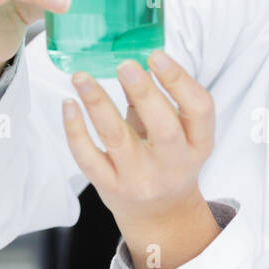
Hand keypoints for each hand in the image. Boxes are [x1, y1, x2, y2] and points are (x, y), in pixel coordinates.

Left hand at [62, 51, 220, 268]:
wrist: (159, 213)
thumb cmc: (167, 160)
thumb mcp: (176, 130)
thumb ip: (155, 98)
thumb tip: (131, 57)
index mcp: (198, 144)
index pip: (200, 110)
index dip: (180, 81)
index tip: (156, 56)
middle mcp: (174, 164)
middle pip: (163, 129)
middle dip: (144, 93)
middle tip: (124, 63)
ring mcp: (141, 179)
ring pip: (118, 140)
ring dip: (98, 104)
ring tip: (82, 77)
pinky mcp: (111, 187)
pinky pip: (88, 158)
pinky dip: (75, 130)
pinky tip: (69, 106)